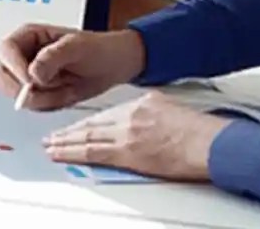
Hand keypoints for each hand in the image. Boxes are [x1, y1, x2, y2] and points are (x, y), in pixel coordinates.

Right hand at [0, 23, 145, 110]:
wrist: (113, 66)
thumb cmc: (97, 49)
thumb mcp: (78, 47)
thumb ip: (53, 57)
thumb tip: (33, 73)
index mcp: (27, 36)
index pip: (5, 50)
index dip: (14, 67)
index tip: (31, 80)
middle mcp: (22, 55)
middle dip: (20, 87)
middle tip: (46, 88)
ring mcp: (26, 75)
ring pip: (14, 94)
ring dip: (40, 98)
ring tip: (64, 87)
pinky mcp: (36, 92)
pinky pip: (31, 106)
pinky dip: (48, 105)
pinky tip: (65, 94)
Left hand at [43, 91, 231, 181]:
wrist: (209, 142)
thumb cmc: (200, 131)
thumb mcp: (171, 109)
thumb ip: (152, 112)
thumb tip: (142, 120)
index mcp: (141, 104)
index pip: (106, 115)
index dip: (87, 123)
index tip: (76, 127)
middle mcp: (130, 116)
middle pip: (93, 125)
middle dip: (71, 131)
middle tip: (52, 136)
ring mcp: (127, 135)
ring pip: (87, 138)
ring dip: (66, 142)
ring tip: (50, 146)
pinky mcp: (128, 154)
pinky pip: (93, 153)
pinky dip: (73, 153)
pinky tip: (61, 154)